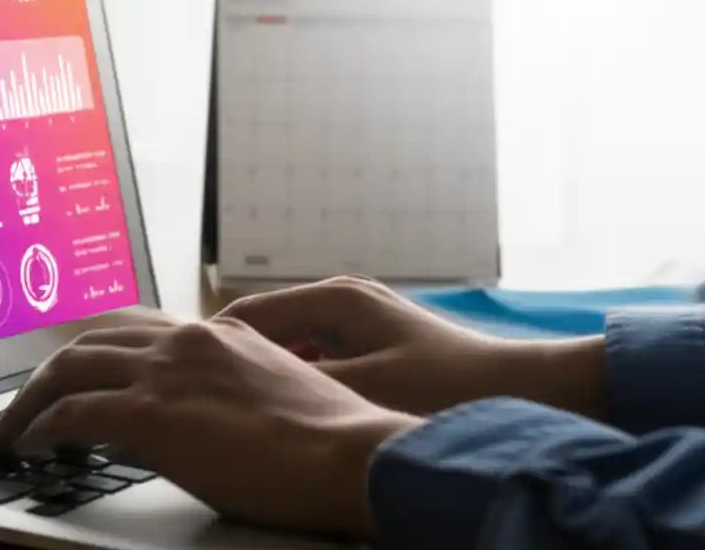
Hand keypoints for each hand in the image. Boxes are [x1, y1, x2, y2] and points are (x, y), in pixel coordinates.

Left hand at [0, 316, 420, 538]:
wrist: (354, 456)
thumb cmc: (334, 442)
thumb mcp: (278, 396)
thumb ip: (233, 392)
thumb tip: (205, 419)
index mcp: (219, 333)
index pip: (140, 333)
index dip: (102, 356)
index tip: (80, 377)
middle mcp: (186, 340)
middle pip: (94, 340)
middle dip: (53, 371)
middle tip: (30, 401)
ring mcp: (167, 371)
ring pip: (71, 365)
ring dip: (33, 397)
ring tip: (13, 426)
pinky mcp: (151, 412)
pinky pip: (74, 412)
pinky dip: (41, 426)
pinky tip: (29, 445)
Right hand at [218, 276, 608, 419]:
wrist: (526, 387)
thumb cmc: (448, 387)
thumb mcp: (362, 389)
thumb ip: (298, 380)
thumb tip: (240, 378)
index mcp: (335, 300)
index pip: (248, 314)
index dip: (208, 344)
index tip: (179, 374)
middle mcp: (343, 298)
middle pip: (265, 325)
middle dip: (233, 357)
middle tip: (202, 393)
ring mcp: (360, 317)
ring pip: (290, 341)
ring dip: (267, 369)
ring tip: (239, 404)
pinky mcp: (375, 338)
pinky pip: (317, 352)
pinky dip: (298, 375)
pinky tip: (291, 406)